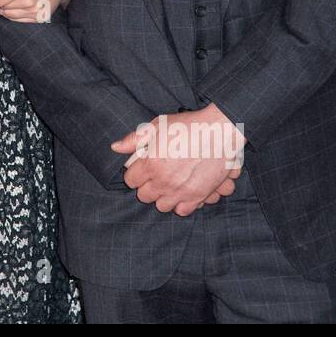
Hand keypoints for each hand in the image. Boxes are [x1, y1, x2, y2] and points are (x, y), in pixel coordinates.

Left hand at [110, 104, 245, 215]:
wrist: (220, 132)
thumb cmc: (188, 125)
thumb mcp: (157, 126)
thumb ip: (135, 139)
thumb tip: (116, 147)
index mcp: (151, 164)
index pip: (130, 180)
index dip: (134, 174)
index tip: (140, 169)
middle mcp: (164, 181)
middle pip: (144, 196)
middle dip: (147, 186)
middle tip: (155, 177)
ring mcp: (181, 191)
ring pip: (162, 206)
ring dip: (163, 197)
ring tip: (168, 185)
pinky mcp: (198, 196)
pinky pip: (182, 211)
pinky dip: (181, 204)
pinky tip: (182, 192)